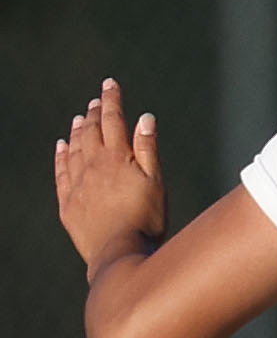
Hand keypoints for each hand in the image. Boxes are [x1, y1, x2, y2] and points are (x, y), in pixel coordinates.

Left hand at [56, 78, 164, 275]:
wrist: (119, 254)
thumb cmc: (146, 220)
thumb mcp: (156, 184)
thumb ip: (148, 149)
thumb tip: (144, 118)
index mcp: (117, 158)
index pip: (113, 120)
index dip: (112, 100)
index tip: (110, 83)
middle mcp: (92, 166)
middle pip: (91, 132)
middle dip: (95, 113)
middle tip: (96, 101)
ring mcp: (77, 184)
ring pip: (74, 148)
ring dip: (77, 131)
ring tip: (80, 119)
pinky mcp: (68, 203)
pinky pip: (60, 171)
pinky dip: (60, 155)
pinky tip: (61, 146)